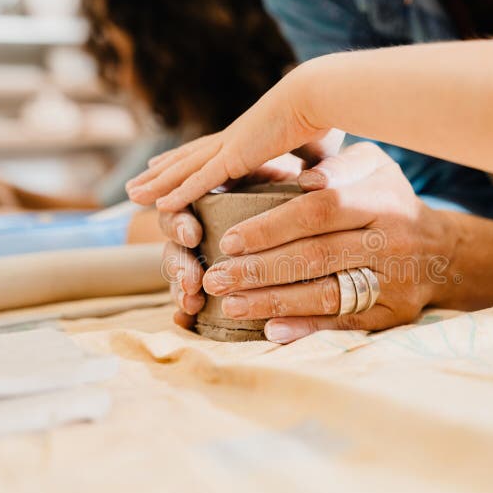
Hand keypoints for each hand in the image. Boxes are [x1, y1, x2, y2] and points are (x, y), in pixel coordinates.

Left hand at [124, 66, 339, 209]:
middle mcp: (231, 141)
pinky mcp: (236, 156)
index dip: (184, 161)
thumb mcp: (311, 149)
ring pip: (184, 170)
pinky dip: (180, 192)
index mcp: (247, 138)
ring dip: (157, 184)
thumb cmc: (321, 118)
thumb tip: (318, 180)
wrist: (317, 96)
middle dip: (159, 173)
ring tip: (131, 195)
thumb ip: (308, 166)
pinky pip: (201, 180)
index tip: (163, 165)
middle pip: (186, 160)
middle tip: (135, 184)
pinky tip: (160, 204)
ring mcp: (230, 148)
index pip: (207, 152)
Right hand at [156, 152, 332, 325]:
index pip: (183, 201)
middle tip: (192, 280)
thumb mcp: (310, 176)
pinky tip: (187, 319)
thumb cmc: (307, 190)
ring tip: (192, 302)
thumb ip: (314, 173)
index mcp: (219, 186)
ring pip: (179, 265)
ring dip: (179, 285)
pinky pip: (191, 292)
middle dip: (178, 261)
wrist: (319, 218)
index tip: (193, 237)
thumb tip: (314, 182)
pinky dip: (185, 306)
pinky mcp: (212, 276)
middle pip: (174, 239)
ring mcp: (205, 247)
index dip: (182, 220)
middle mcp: (204, 217)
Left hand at [200, 142, 458, 343]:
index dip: (271, 227)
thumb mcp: (373, 167)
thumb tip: (302, 179)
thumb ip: (337, 164)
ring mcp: (395, 281)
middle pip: (316, 256)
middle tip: (216, 277)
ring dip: (273, 301)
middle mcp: (391, 241)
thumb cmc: (389, 201)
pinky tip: (270, 329)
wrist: (442, 251)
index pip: (319, 211)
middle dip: (259, 269)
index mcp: (381, 199)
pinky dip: (306, 326)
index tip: (229, 240)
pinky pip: (345, 322)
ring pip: (327, 293)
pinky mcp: (394, 313)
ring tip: (230, 304)